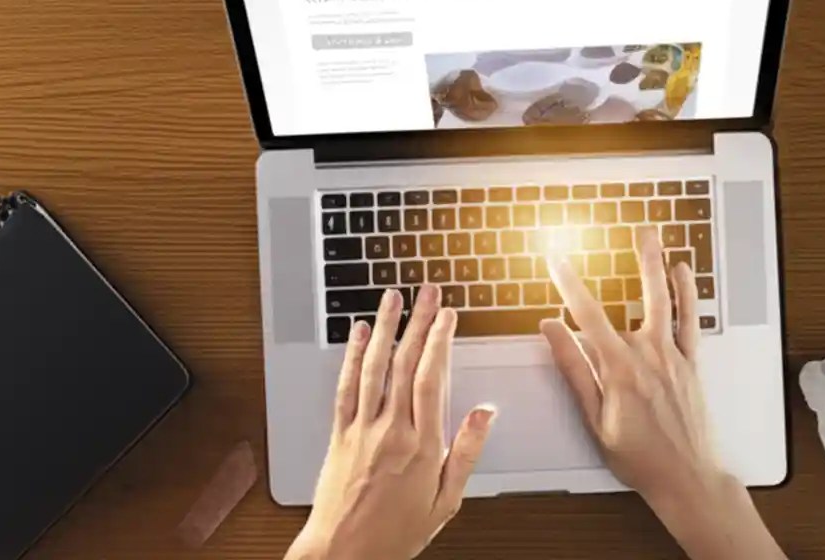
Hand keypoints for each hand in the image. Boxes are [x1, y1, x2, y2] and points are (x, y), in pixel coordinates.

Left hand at [287, 285, 495, 559]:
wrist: (342, 553)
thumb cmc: (395, 534)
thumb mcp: (446, 501)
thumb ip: (466, 452)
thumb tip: (485, 412)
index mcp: (421, 446)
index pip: (432, 379)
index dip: (441, 341)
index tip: (449, 316)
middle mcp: (389, 431)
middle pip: (405, 364)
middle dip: (419, 322)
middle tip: (428, 292)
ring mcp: (361, 429)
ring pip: (374, 368)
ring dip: (384, 328)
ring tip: (393, 298)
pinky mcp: (339, 434)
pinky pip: (346, 388)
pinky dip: (351, 357)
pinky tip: (357, 334)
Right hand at [541, 227, 783, 559]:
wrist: (687, 478)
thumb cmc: (639, 457)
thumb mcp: (594, 419)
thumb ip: (574, 370)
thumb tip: (552, 332)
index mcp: (620, 369)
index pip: (588, 315)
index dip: (569, 283)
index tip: (556, 259)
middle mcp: (650, 355)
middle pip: (637, 297)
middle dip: (632, 259)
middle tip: (626, 229)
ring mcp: (674, 357)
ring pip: (665, 302)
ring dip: (659, 266)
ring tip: (653, 237)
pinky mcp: (691, 364)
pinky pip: (690, 321)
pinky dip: (687, 295)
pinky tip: (682, 274)